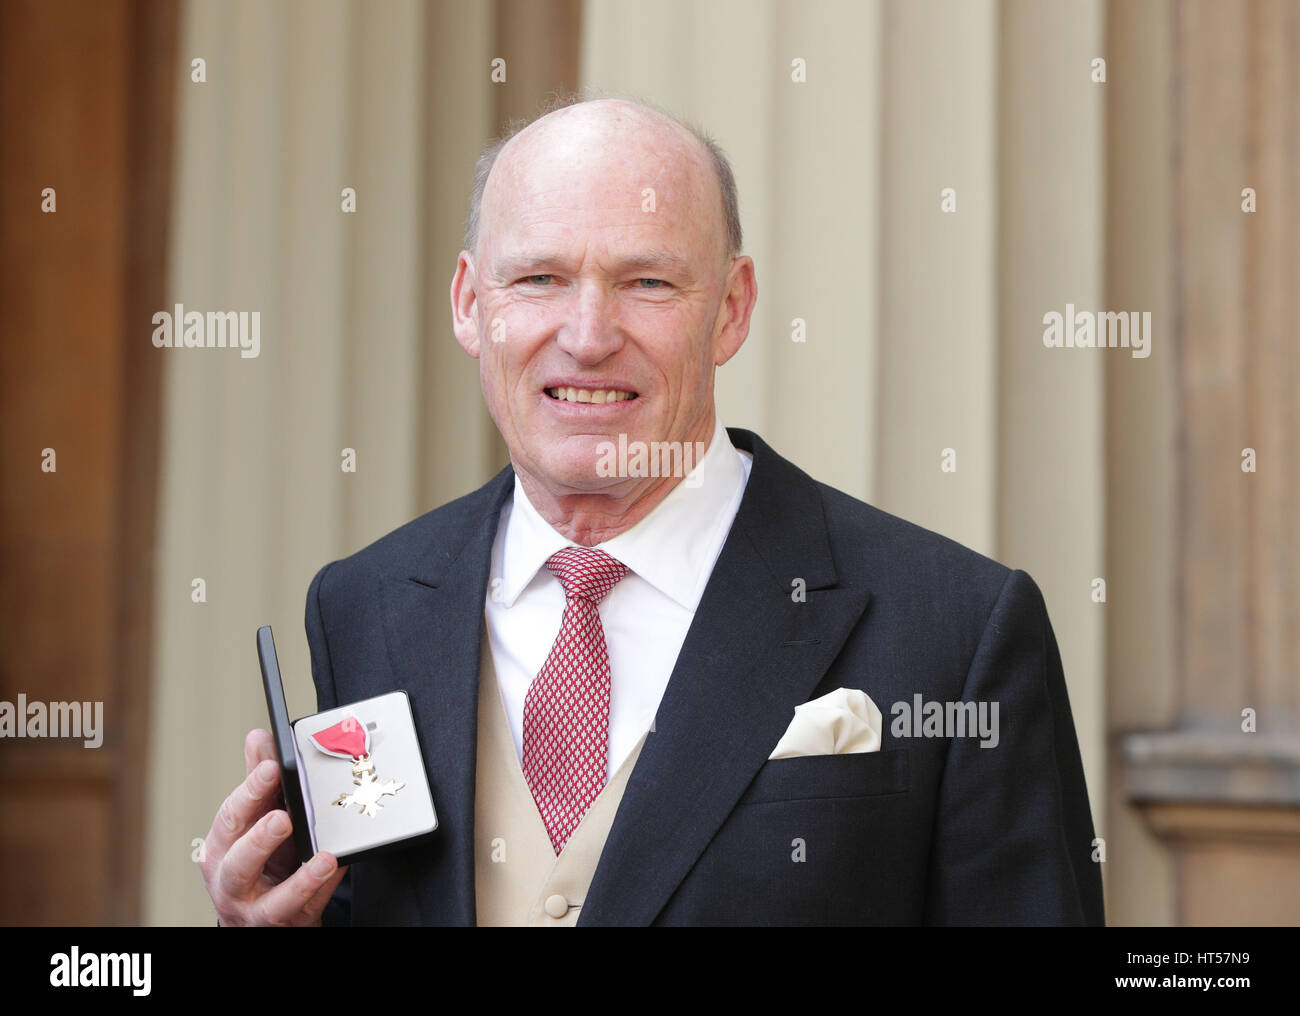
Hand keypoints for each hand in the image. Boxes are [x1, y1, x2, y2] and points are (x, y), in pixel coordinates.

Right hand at [199, 728, 348, 925]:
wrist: (261, 919)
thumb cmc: (257, 863)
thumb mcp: (252, 823)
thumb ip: (257, 783)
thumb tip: (258, 736)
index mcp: (221, 849)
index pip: (230, 818)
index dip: (249, 791)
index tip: (271, 768)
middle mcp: (232, 883)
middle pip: (238, 864)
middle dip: (259, 840)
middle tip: (283, 818)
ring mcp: (258, 910)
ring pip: (273, 902)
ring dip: (300, 880)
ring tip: (323, 859)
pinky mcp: (288, 926)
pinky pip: (308, 911)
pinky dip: (324, 892)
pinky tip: (339, 870)